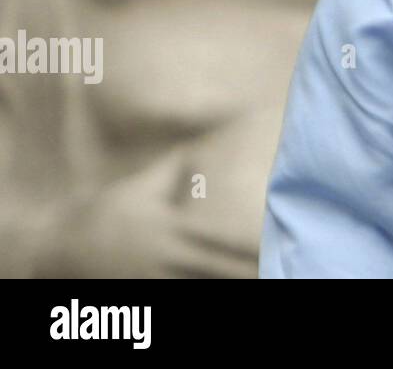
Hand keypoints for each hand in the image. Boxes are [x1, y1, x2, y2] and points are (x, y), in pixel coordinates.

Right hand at [32, 147, 259, 278]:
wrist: (63, 246)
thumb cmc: (110, 210)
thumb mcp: (142, 184)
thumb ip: (176, 168)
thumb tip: (204, 145)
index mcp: (172, 229)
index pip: (219, 238)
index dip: (248, 244)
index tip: (274, 244)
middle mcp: (168, 258)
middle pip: (217, 269)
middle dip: (248, 270)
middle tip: (280, 269)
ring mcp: (158, 282)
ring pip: (204, 286)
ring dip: (232, 283)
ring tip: (267, 280)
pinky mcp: (149, 295)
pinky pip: (184, 296)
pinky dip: (206, 293)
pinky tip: (231, 288)